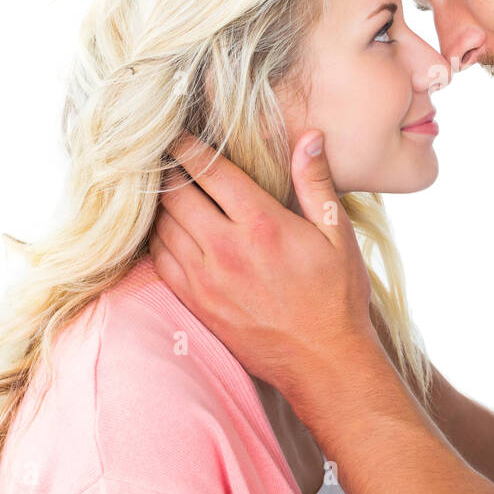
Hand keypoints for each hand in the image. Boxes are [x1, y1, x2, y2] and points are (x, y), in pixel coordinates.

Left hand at [149, 129, 381, 401]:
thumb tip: (310, 137)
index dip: (189, 148)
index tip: (177, 134)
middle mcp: (228, 249)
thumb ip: (316, 183)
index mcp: (262, 225)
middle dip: (168, 171)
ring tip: (161, 187)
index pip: (211, 173)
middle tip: (163, 155)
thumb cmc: (337, 294)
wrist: (323, 360)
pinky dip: (157, 239)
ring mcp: (207, 280)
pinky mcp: (197, 304)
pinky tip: (165, 229)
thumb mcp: (337, 234)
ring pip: (163, 227)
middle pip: (177, 196)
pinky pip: (161, 261)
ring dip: (160, 204)